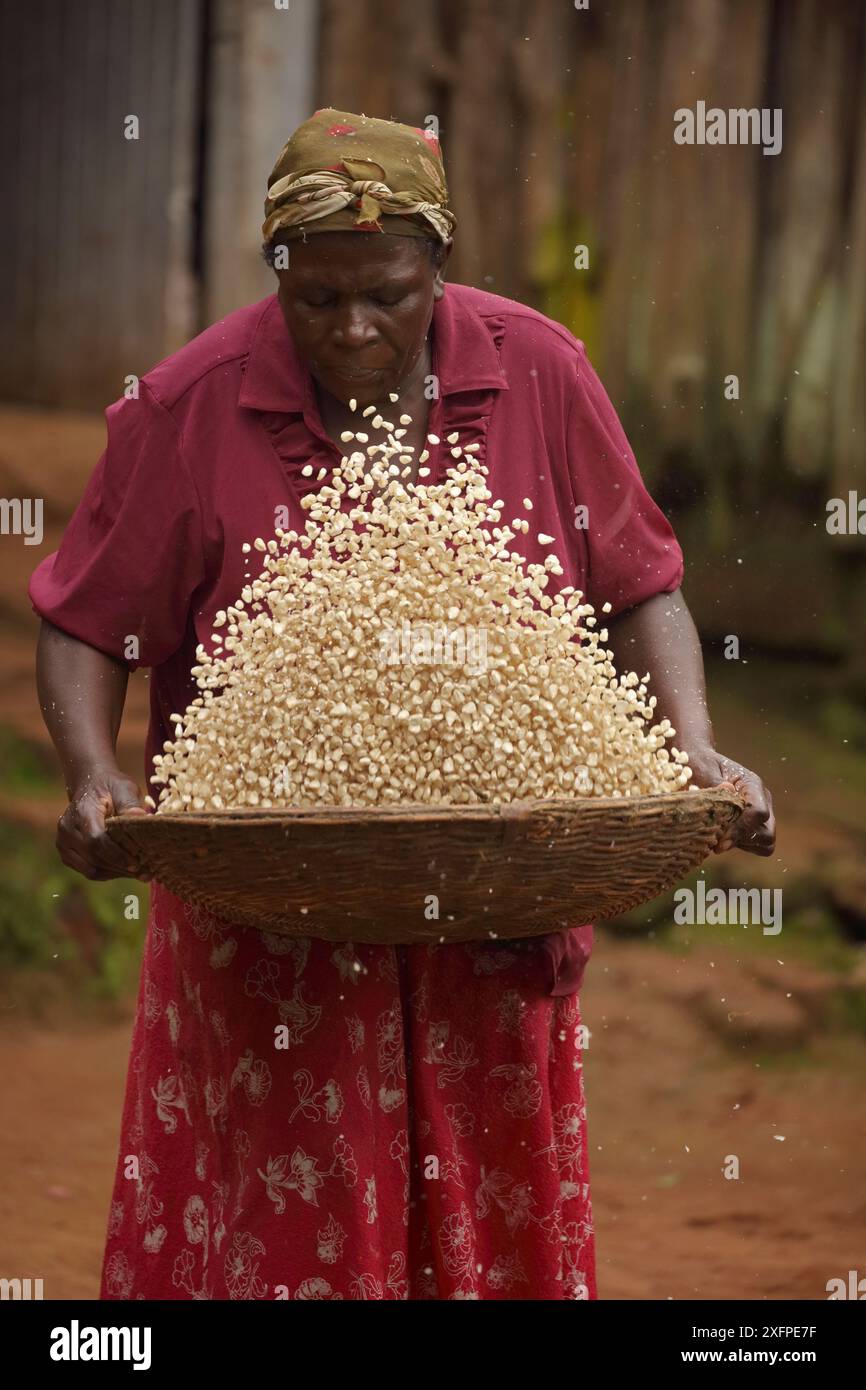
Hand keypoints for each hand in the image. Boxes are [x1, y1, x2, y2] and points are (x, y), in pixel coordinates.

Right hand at [57, 765, 150, 880]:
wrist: (91, 784)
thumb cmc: (110, 786)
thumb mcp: (124, 789)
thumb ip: (130, 805)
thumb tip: (142, 818)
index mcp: (81, 812)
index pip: (96, 840)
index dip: (117, 855)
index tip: (137, 863)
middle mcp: (68, 829)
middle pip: (94, 858)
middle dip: (121, 868)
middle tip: (147, 872)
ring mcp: (64, 842)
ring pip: (91, 869)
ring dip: (116, 873)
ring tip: (140, 873)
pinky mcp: (66, 852)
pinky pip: (88, 870)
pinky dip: (108, 872)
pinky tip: (125, 869)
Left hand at [684, 747, 775, 856]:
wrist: (697, 764)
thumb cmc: (698, 765)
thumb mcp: (701, 769)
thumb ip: (714, 781)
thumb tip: (727, 789)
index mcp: (752, 784)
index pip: (758, 812)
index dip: (741, 829)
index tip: (719, 840)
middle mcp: (761, 799)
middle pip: (766, 832)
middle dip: (742, 840)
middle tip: (716, 842)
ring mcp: (758, 813)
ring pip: (764, 842)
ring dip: (741, 844)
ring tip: (717, 837)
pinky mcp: (751, 825)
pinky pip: (756, 846)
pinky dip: (740, 845)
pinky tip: (720, 838)